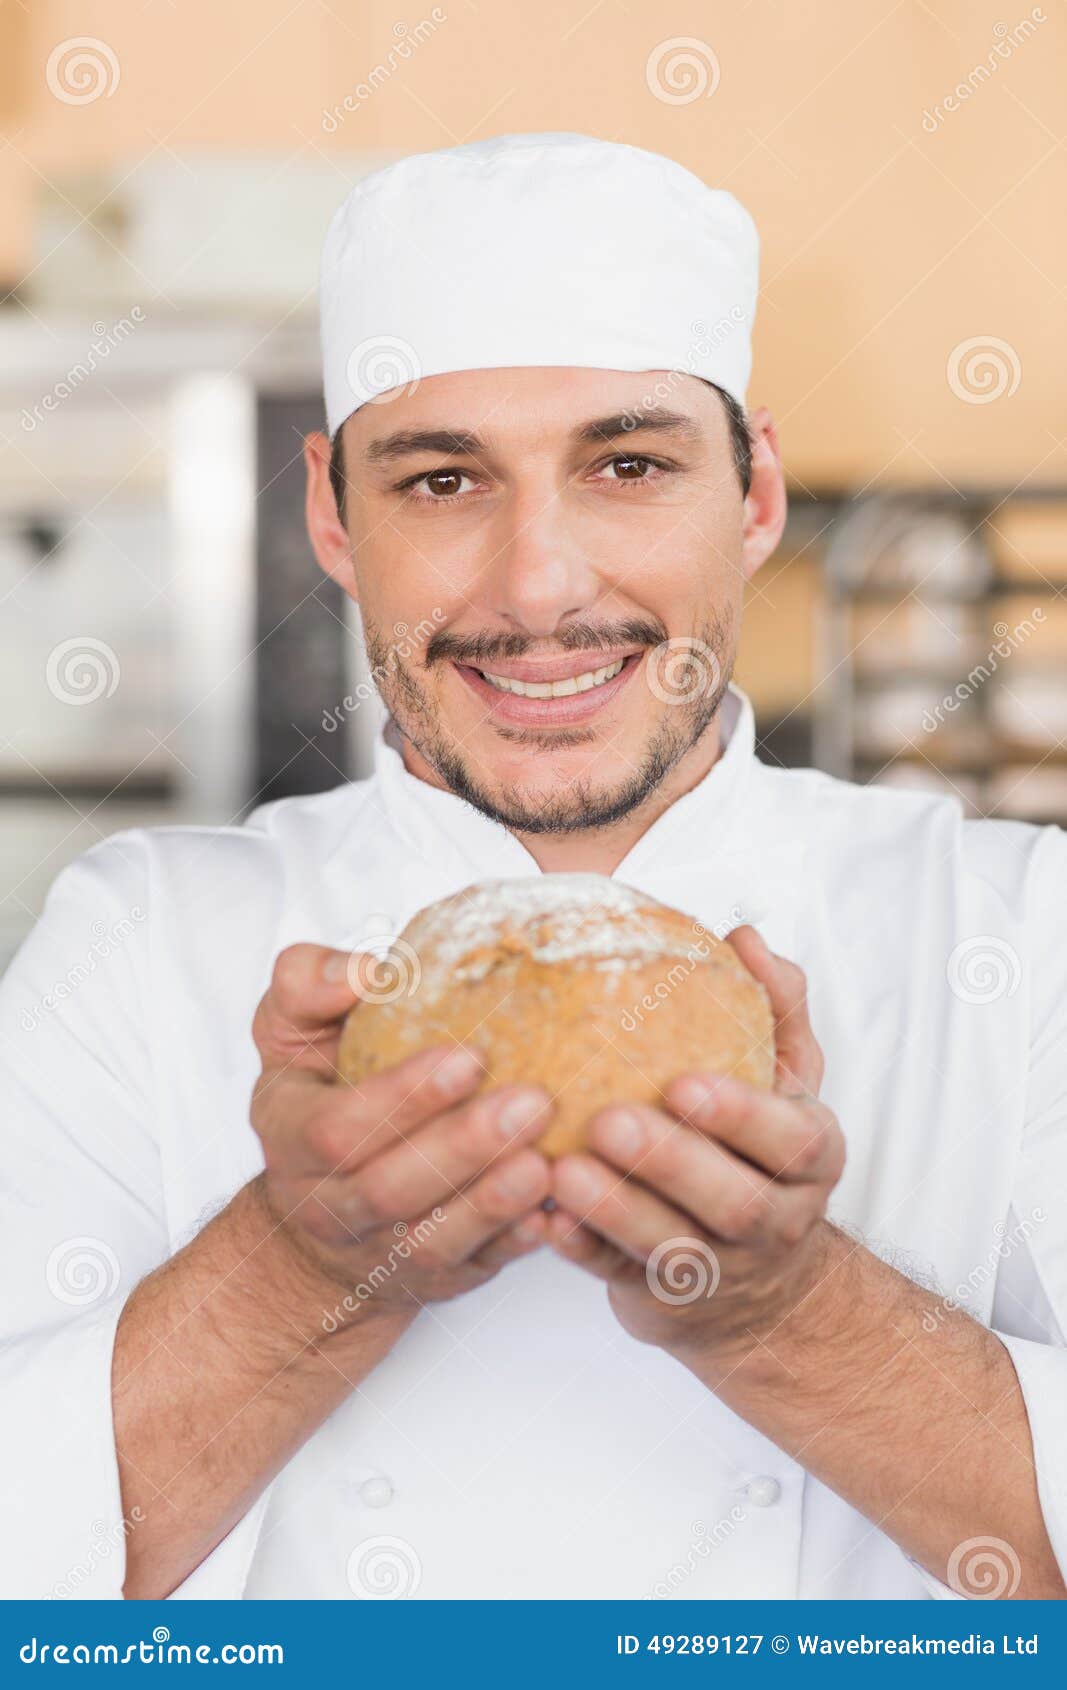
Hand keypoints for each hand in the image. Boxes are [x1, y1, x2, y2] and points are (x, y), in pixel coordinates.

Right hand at [250, 943, 553, 1321]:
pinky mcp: (436, 1277)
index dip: (402, 1097)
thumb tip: (365, 971)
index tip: (468, 1056)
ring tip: (546, 1161)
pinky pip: (475, 1269)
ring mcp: (382, 1249)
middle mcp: (329, 1203)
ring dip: (492, 1202)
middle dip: (463, 1147)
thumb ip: (309, 984)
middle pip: (390, 1189)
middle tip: (533, 1102)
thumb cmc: (320, 1096)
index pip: (337, 1127)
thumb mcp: (294, 1033)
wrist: (318, 1217)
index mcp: (292, 1135)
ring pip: (433, 1239)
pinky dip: (515, 1244)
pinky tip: (555, 1213)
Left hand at [547, 926, 844, 1361]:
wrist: (760, 1287)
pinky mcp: (662, 1297)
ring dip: (615, 1211)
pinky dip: (579, 1252)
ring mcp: (718, 1267)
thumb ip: (776, 1006)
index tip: (684, 1084)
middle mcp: (774, 1219)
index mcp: (809, 1157)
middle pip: (731, 1202)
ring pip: (671, 1247)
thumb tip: (743, 937)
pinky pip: (617, 1278)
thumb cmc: (760, 1153)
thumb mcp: (787, 1080)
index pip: (790, 1140)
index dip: (740, 1115)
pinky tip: (541, 1221)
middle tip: (608, 1121)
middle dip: (669, 1162)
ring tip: (563, 1172)